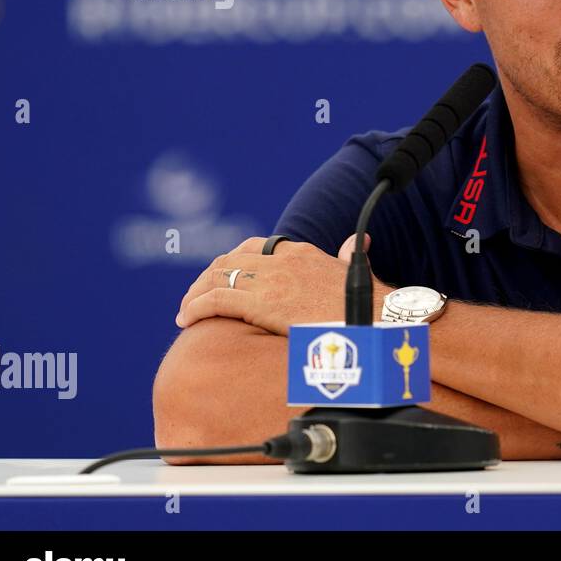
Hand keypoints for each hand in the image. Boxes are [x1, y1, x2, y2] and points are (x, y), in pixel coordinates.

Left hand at [175, 234, 387, 335]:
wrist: (374, 318)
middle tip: (196, 296)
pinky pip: (217, 300)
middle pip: (230, 260)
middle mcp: (282, 261)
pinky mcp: (261, 303)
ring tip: (186, 311)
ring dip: (195, 294)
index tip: (224, 275)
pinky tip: (187, 320)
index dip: (233, 261)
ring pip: (217, 278)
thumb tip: (358, 240)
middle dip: (208, 277)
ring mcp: (270, 281)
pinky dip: (195, 308)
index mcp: (301, 252)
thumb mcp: (356, 269)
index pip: (255, 247)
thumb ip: (351, 254)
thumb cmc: (369, 302)